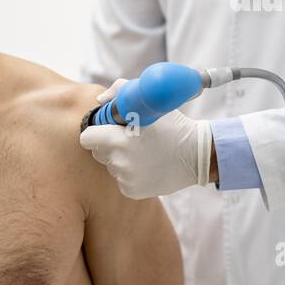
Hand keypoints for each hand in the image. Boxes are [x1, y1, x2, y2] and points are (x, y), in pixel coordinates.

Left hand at [80, 80, 211, 198]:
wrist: (196, 156)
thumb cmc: (173, 126)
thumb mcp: (151, 103)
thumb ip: (120, 93)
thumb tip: (100, 100)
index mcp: (118, 140)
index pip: (87, 138)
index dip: (96, 131)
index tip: (108, 129)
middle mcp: (119, 162)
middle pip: (97, 152)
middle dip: (109, 144)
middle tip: (130, 139)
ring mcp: (125, 179)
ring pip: (111, 165)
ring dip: (121, 158)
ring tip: (144, 152)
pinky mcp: (131, 191)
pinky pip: (121, 179)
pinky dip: (130, 173)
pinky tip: (148, 165)